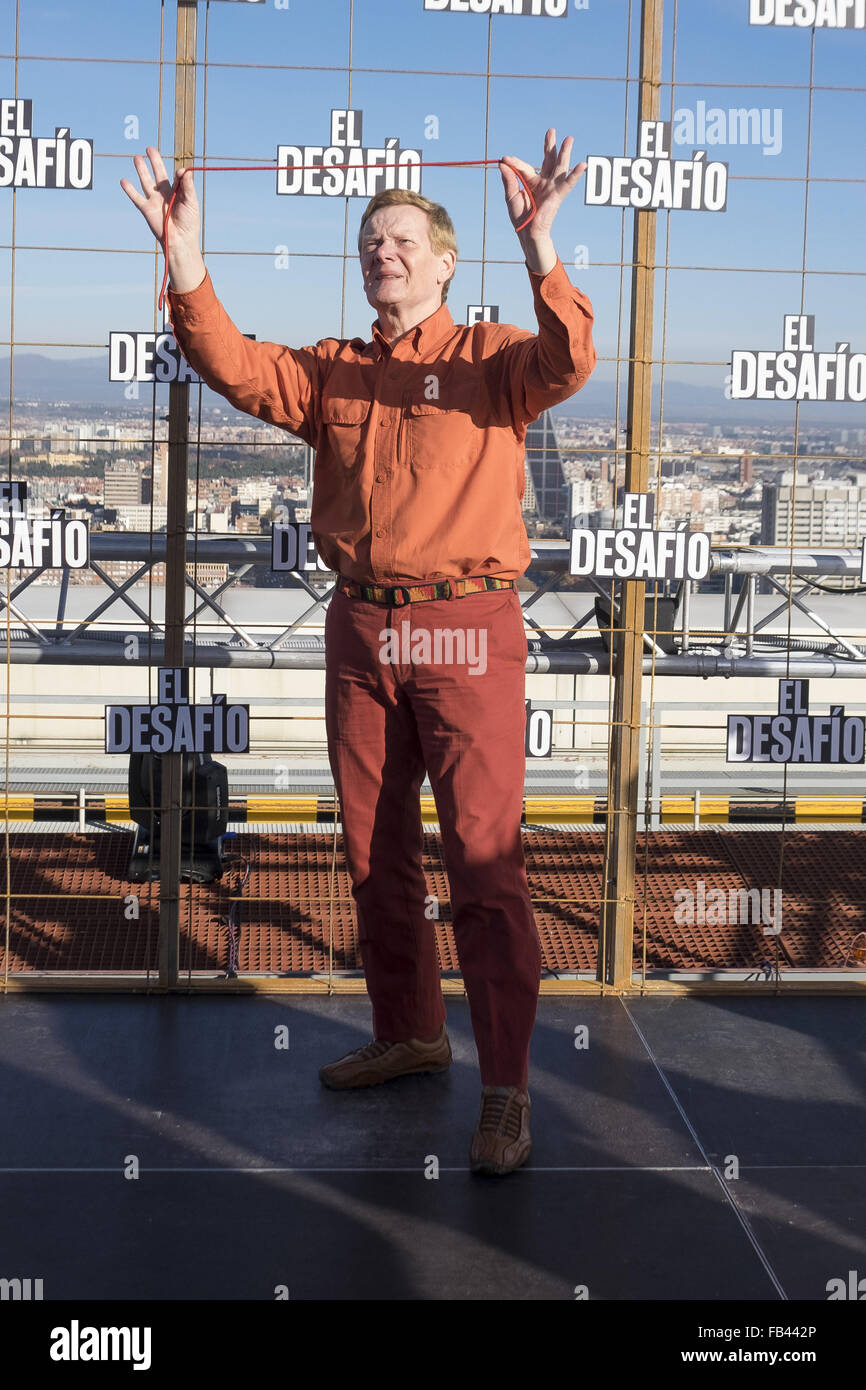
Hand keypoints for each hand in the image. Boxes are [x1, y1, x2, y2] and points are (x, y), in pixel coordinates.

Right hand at [121, 146, 204, 292]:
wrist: (180, 240)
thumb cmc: (189, 223)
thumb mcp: (191, 202)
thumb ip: (188, 186)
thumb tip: (183, 170)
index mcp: (178, 191)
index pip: (176, 176)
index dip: (178, 173)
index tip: (179, 173)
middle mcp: (165, 194)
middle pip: (158, 173)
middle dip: (155, 161)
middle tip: (150, 148)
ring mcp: (155, 200)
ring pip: (146, 181)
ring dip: (141, 169)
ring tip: (137, 157)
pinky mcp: (146, 209)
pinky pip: (136, 197)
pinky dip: (129, 189)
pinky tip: (123, 180)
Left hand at [499, 128, 585, 239]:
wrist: (527, 232)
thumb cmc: (520, 216)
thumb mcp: (511, 196)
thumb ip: (508, 179)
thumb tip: (503, 163)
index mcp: (531, 182)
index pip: (524, 166)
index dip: (514, 162)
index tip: (504, 158)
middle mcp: (543, 182)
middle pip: (548, 160)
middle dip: (550, 145)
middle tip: (551, 130)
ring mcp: (552, 187)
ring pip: (559, 166)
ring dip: (564, 153)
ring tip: (569, 139)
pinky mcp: (557, 195)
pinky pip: (568, 183)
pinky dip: (575, 175)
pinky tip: (583, 165)